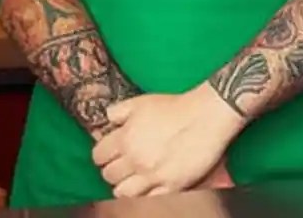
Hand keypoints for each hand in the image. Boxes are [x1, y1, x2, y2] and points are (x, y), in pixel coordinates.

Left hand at [91, 83, 245, 197]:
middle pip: (109, 176)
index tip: (107, 155)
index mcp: (124, 139)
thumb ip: (117, 112)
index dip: (101, 155)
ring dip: (125, 187)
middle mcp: (135, 160)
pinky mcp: (172, 187)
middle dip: (112, 171)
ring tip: (132, 180)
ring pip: (124, 193)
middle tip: (121, 167)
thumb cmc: (174, 108)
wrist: (204, 117)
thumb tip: (107, 121)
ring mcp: (153, 176)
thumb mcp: (139, 103)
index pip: (98, 156)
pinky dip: (145, 195)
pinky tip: (149, 187)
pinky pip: (149, 200)